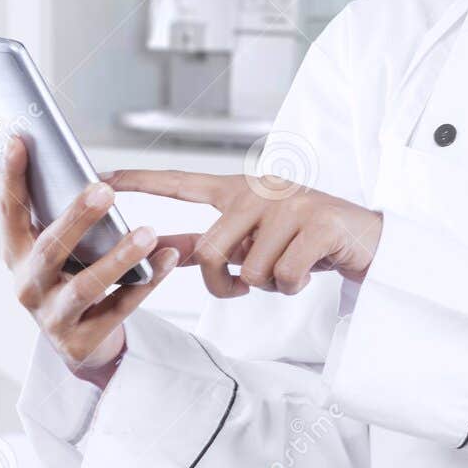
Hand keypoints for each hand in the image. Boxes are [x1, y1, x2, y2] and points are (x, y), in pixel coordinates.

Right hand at [0, 135, 183, 387]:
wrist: (78, 342)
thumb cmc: (62, 278)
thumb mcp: (38, 242)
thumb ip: (22, 200)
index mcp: (16, 255)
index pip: (10, 212)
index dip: (12, 178)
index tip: (20, 141)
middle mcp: (28, 286)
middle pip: (49, 251)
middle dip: (75, 220)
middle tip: (104, 191)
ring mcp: (54, 317)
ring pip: (85, 287)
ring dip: (117, 257)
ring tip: (147, 233)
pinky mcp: (82, 341)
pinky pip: (120, 308)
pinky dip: (145, 283)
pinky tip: (166, 259)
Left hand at [96, 166, 383, 299]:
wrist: (368, 238)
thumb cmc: (307, 239)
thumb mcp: (258, 234)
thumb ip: (215, 240)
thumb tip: (167, 252)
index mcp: (239, 190)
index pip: (180, 182)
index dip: (138, 181)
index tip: (98, 179)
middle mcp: (259, 191)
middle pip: (211, 252)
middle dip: (225, 285)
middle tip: (246, 286)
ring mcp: (289, 205)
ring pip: (249, 270)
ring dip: (267, 286)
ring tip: (288, 268)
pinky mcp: (317, 224)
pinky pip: (283, 278)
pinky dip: (293, 287)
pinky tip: (310, 270)